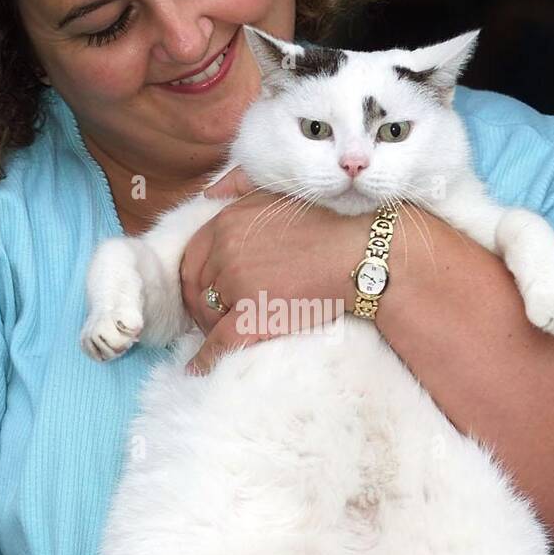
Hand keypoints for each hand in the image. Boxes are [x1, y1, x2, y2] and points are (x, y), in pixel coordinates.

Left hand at [180, 167, 370, 373]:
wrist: (361, 252)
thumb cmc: (328, 222)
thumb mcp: (277, 190)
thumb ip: (238, 185)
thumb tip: (208, 194)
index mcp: (227, 222)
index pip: (192, 259)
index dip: (196, 281)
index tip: (206, 294)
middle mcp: (226, 250)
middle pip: (197, 288)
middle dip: (202, 306)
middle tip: (215, 320)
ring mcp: (238, 283)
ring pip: (208, 315)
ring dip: (211, 328)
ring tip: (222, 337)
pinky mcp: (255, 314)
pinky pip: (220, 341)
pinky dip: (206, 358)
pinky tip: (199, 369)